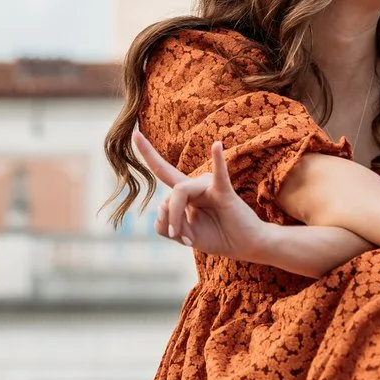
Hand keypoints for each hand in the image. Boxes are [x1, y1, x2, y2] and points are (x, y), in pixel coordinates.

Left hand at [133, 128, 270, 262]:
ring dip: (177, 219)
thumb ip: (167, 225)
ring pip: (179, 193)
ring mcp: (210, 186)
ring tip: (186, 239)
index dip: (148, 153)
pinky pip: (219, 175)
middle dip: (170, 218)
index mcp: (187, 192)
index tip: (134, 134)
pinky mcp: (224, 192)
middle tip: (178, 237)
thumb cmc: (218, 237)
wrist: (245, 246)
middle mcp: (197, 184)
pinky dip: (218, 160)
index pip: (163, 170)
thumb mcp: (185, 236)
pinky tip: (217, 146)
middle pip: (169, 194)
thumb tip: (162, 206)